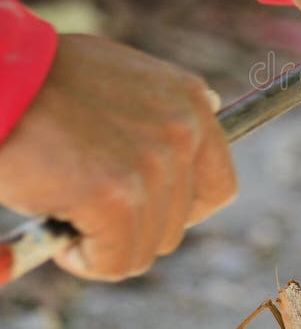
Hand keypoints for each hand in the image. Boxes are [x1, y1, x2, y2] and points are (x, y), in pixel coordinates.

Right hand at [0, 34, 235, 280]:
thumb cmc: (44, 79)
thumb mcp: (125, 79)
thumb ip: (164, 108)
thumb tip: (200, 124)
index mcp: (190, 101)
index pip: (218, 185)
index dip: (182, 209)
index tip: (145, 211)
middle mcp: (184, 131)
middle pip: (180, 221)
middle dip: (135, 225)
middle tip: (89, 208)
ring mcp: (155, 164)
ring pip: (149, 245)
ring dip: (106, 241)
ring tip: (67, 206)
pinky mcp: (118, 197)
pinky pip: (117, 260)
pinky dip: (84, 259)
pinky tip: (57, 229)